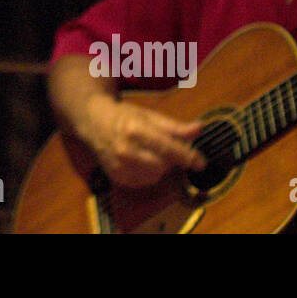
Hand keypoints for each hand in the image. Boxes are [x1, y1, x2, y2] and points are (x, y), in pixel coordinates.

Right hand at [77, 94, 205, 188]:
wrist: (94, 123)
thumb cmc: (125, 117)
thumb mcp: (149, 115)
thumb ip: (175, 126)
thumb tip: (199, 129)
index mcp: (135, 129)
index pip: (166, 147)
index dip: (187, 156)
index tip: (201, 162)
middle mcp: (125, 149)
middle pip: (162, 165)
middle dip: (172, 160)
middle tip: (170, 151)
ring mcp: (119, 165)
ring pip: (154, 176)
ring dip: (161, 167)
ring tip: (153, 154)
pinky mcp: (117, 177)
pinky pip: (144, 182)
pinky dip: (149, 174)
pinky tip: (143, 161)